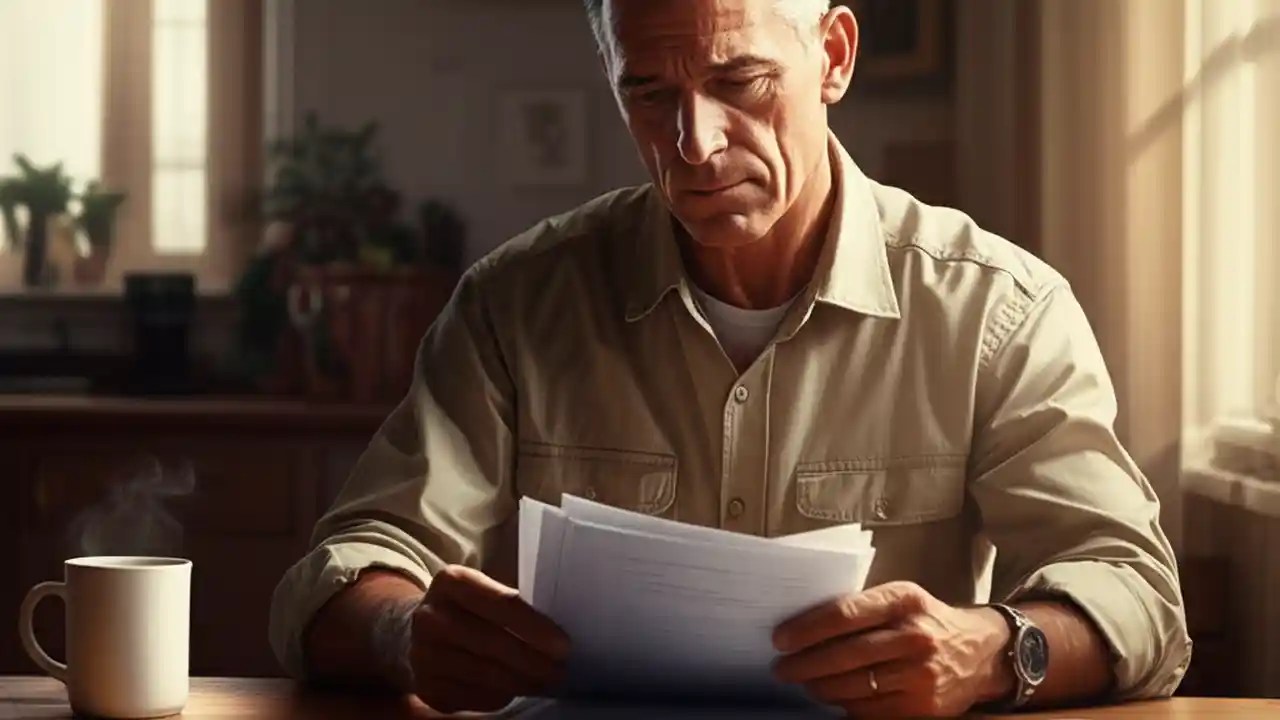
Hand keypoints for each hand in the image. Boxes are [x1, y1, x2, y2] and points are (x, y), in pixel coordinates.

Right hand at [410, 565, 569, 713]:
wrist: (410, 632)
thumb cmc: (464, 609)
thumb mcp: (480, 588)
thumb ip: (510, 602)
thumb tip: (555, 629)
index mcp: (452, 582)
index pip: (502, 603)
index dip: (536, 627)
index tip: (563, 645)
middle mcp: (431, 617)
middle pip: (494, 642)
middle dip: (533, 660)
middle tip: (560, 670)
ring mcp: (424, 654)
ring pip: (485, 674)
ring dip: (522, 681)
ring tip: (545, 681)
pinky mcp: (425, 687)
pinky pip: (473, 696)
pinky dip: (501, 696)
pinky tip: (517, 690)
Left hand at [772, 581, 1012, 717]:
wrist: (980, 652)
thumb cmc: (927, 620)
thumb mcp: (901, 598)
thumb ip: (862, 607)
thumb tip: (805, 623)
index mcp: (903, 600)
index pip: (845, 613)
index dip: (807, 629)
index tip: (781, 639)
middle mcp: (914, 637)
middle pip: (845, 655)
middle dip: (805, 664)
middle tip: (782, 668)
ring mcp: (920, 674)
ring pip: (853, 686)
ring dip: (820, 687)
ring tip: (804, 682)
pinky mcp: (922, 706)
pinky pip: (869, 710)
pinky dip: (844, 705)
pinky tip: (832, 697)